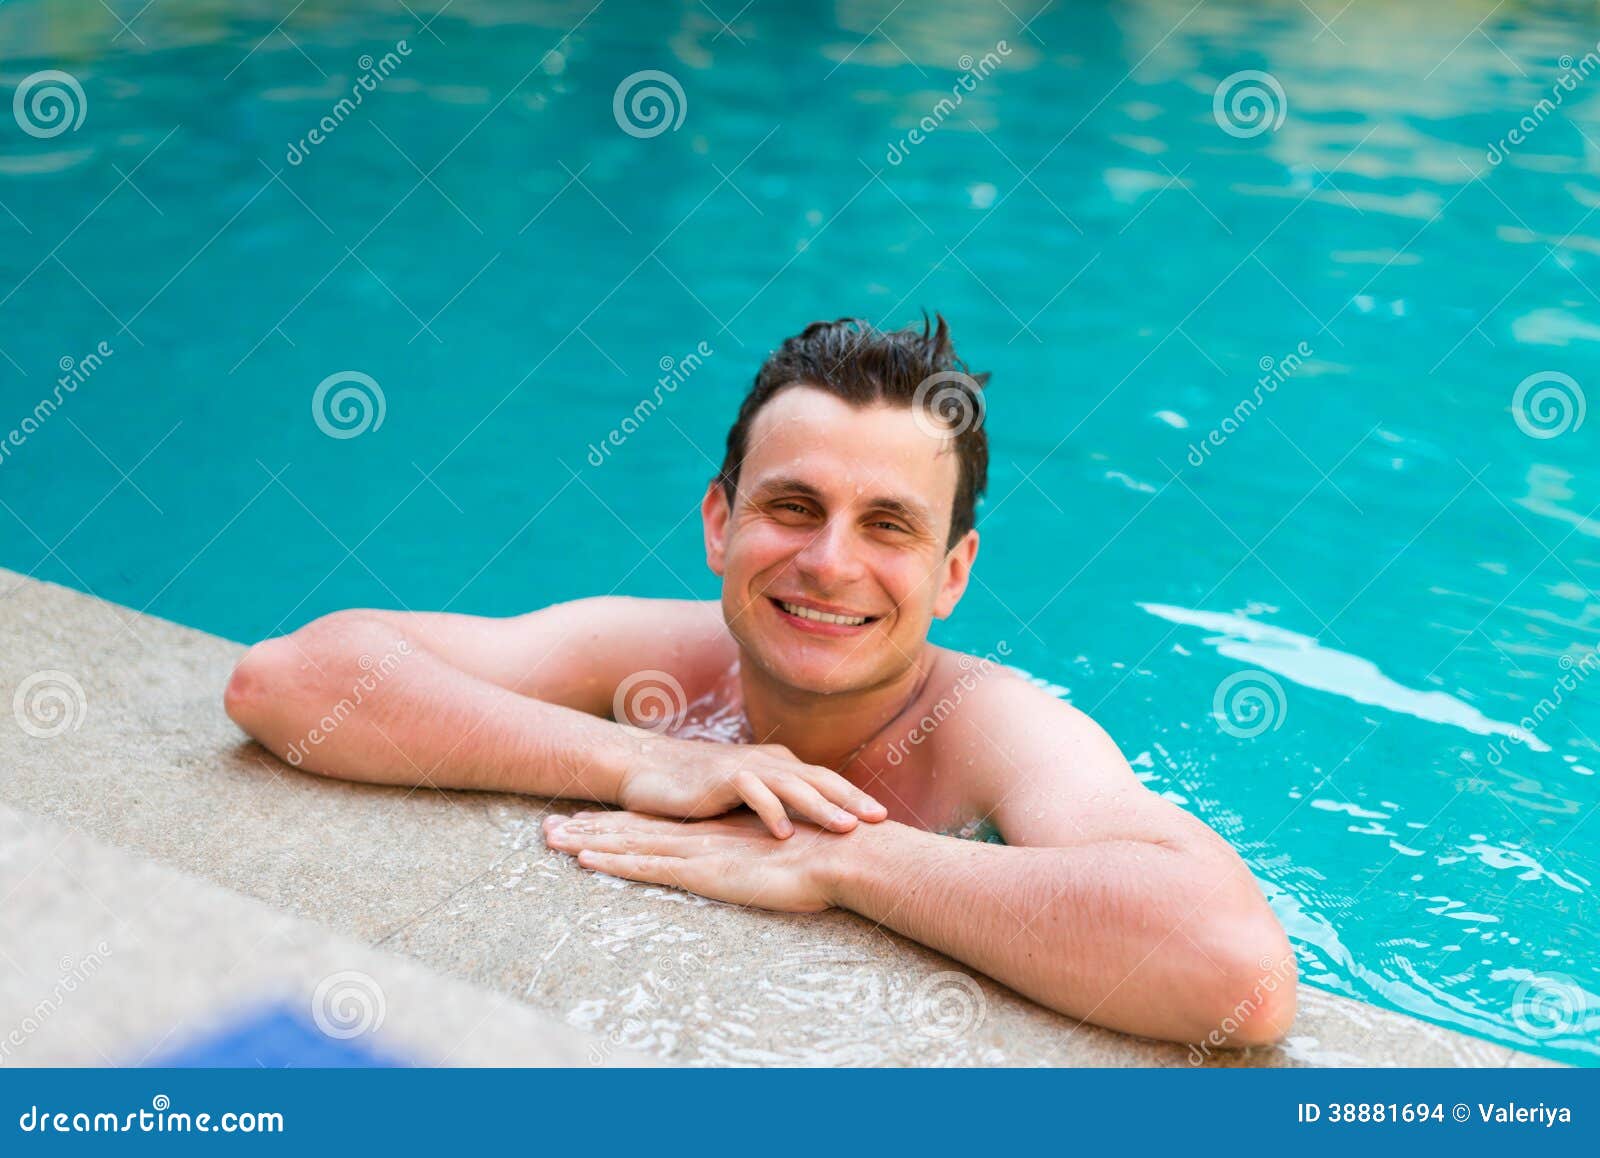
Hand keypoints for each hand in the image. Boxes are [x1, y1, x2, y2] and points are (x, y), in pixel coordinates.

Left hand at [543, 809, 850, 912]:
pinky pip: (650, 867)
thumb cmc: (825, 858)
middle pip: (635, 830)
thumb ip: (766, 855)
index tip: (590, 823)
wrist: (843, 855)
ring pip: (632, 845)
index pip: (661, 827)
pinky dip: (615, 863)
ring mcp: (701, 851)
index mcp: (718, 834)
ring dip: (589, 842)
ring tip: (550, 839)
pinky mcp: (706, 869)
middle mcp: (702, 837)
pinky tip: (586, 861)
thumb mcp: (785, 855)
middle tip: (550, 827)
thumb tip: (768, 862)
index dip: (623, 824)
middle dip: (590, 828)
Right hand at [615, 736, 886, 838]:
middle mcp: (771, 762)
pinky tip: (786, 834)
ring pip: (794, 785)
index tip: (885, 819)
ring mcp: (747, 767)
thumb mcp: (748, 797)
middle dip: (853, 799)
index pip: (827, 781)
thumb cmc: (701, 787)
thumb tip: (811, 834)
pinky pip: (753, 793)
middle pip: (821, 779)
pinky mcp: (722, 778)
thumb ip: (778, 807)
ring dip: (821, 806)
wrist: (651, 768)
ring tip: (846, 828)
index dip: (856, 797)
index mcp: (781, 766)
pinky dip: (771, 812)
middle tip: (882, 819)